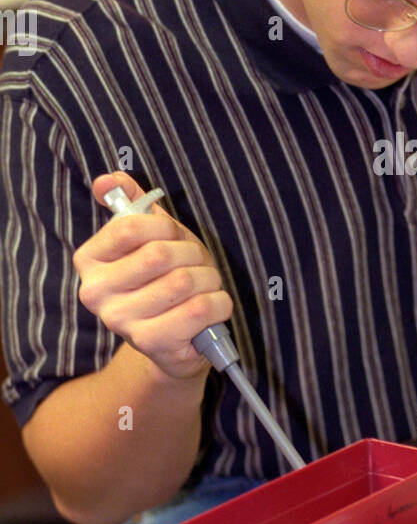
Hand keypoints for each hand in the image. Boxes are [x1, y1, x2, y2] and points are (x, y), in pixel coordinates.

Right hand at [73, 170, 233, 381]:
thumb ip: (129, 202)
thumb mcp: (148, 236)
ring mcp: (121, 322)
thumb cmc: (161, 278)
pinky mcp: (151, 344)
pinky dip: (219, 302)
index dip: (164, 226)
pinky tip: (212, 306)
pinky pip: (200, 309)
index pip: (129, 228)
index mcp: (90, 261)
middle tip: (197, 263)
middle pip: (161, 254)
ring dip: (210, 278)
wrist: (172, 338)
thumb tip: (107, 179)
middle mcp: (96, 293)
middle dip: (193, 253)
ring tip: (206, 285)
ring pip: (185, 281)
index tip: (172, 235)